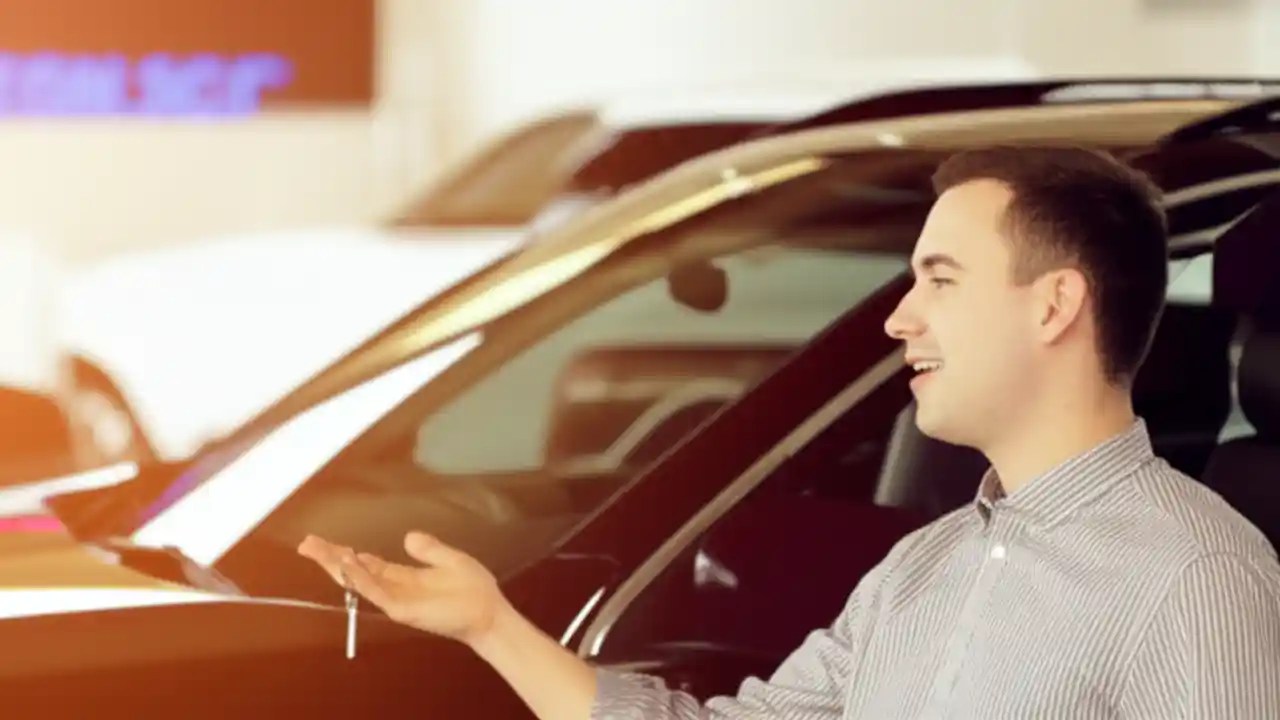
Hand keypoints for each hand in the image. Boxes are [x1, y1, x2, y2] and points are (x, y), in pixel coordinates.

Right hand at [297, 531, 508, 647]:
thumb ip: (429, 549)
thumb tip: (409, 536)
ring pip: (360, 583)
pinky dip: (361, 579)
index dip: (348, 555)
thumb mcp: (450, 559)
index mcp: (405, 577)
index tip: (328, 544)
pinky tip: (348, 564)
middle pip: (356, 573)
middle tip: (307, 544)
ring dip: (339, 566)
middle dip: (331, 559)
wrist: (489, 613)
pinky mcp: (403, 609)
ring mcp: (397, 600)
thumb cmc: (474, 590)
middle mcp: (396, 589)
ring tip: (319, 550)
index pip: (368, 565)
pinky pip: (376, 592)